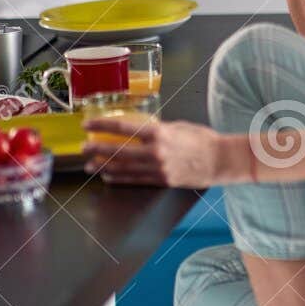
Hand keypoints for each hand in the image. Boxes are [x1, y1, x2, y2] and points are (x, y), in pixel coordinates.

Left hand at [83, 117, 234, 187]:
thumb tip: (141, 130)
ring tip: (90, 165)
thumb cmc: (203, 140)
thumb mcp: (178, 126)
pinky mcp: (162, 181)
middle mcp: (155, 152)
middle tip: (84, 148)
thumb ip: (158, 129)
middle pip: (118, 151)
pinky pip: (135, 180)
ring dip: (103, 166)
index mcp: (159, 133)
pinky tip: (108, 176)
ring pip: (123, 168)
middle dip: (97, 149)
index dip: (102, 126)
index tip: (88, 124)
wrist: (221, 160)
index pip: (123, 128)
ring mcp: (158, 169)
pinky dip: (119, 178)